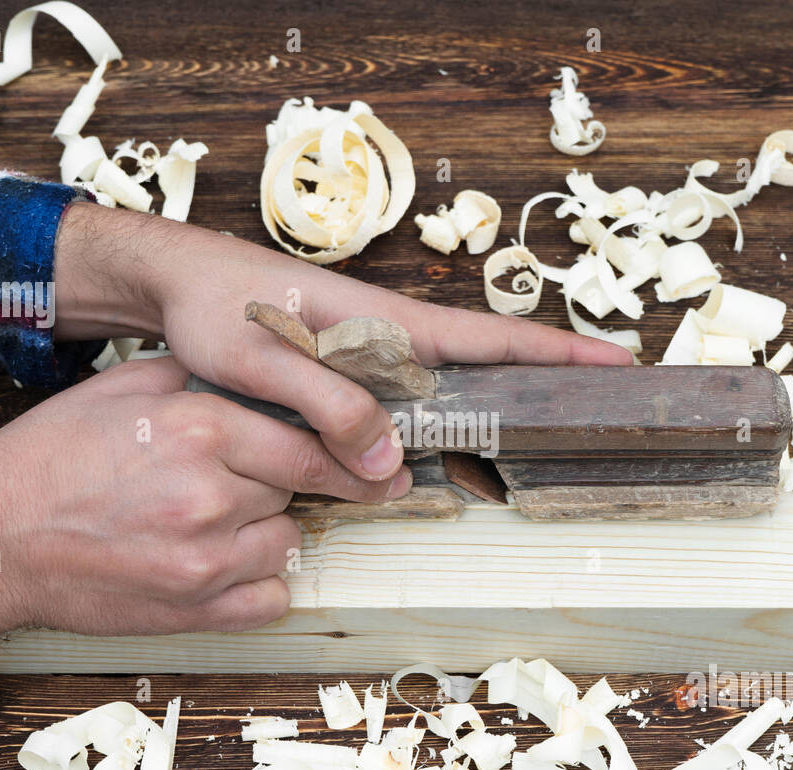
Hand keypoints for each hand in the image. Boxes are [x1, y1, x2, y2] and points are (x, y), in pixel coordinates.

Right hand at [0, 357, 405, 721]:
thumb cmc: (50, 460)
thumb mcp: (124, 387)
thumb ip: (204, 378)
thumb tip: (269, 379)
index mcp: (199, 428)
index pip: (312, 444)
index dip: (343, 452)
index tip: (374, 460)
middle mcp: (211, 495)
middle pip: (298, 491)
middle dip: (276, 484)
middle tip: (232, 480)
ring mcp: (205, 561)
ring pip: (288, 544)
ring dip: (266, 532)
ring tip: (210, 521)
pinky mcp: (195, 612)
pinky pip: (272, 599)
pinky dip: (257, 583)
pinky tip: (217, 562)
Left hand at [52, 202, 633, 487]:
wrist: (178, 282)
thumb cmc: (219, 309)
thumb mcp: (267, 361)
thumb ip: (327, 407)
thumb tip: (391, 465)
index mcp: (384, 326)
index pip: (488, 339)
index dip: (554, 353)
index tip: (614, 363)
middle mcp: (390, 338)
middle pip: (487, 363)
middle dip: (546, 380)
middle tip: (603, 404)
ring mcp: (374, 352)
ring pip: (448, 388)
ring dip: (497, 403)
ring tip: (543, 429)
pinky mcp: (350, 369)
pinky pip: (409, 400)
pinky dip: (440, 420)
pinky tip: (443, 445)